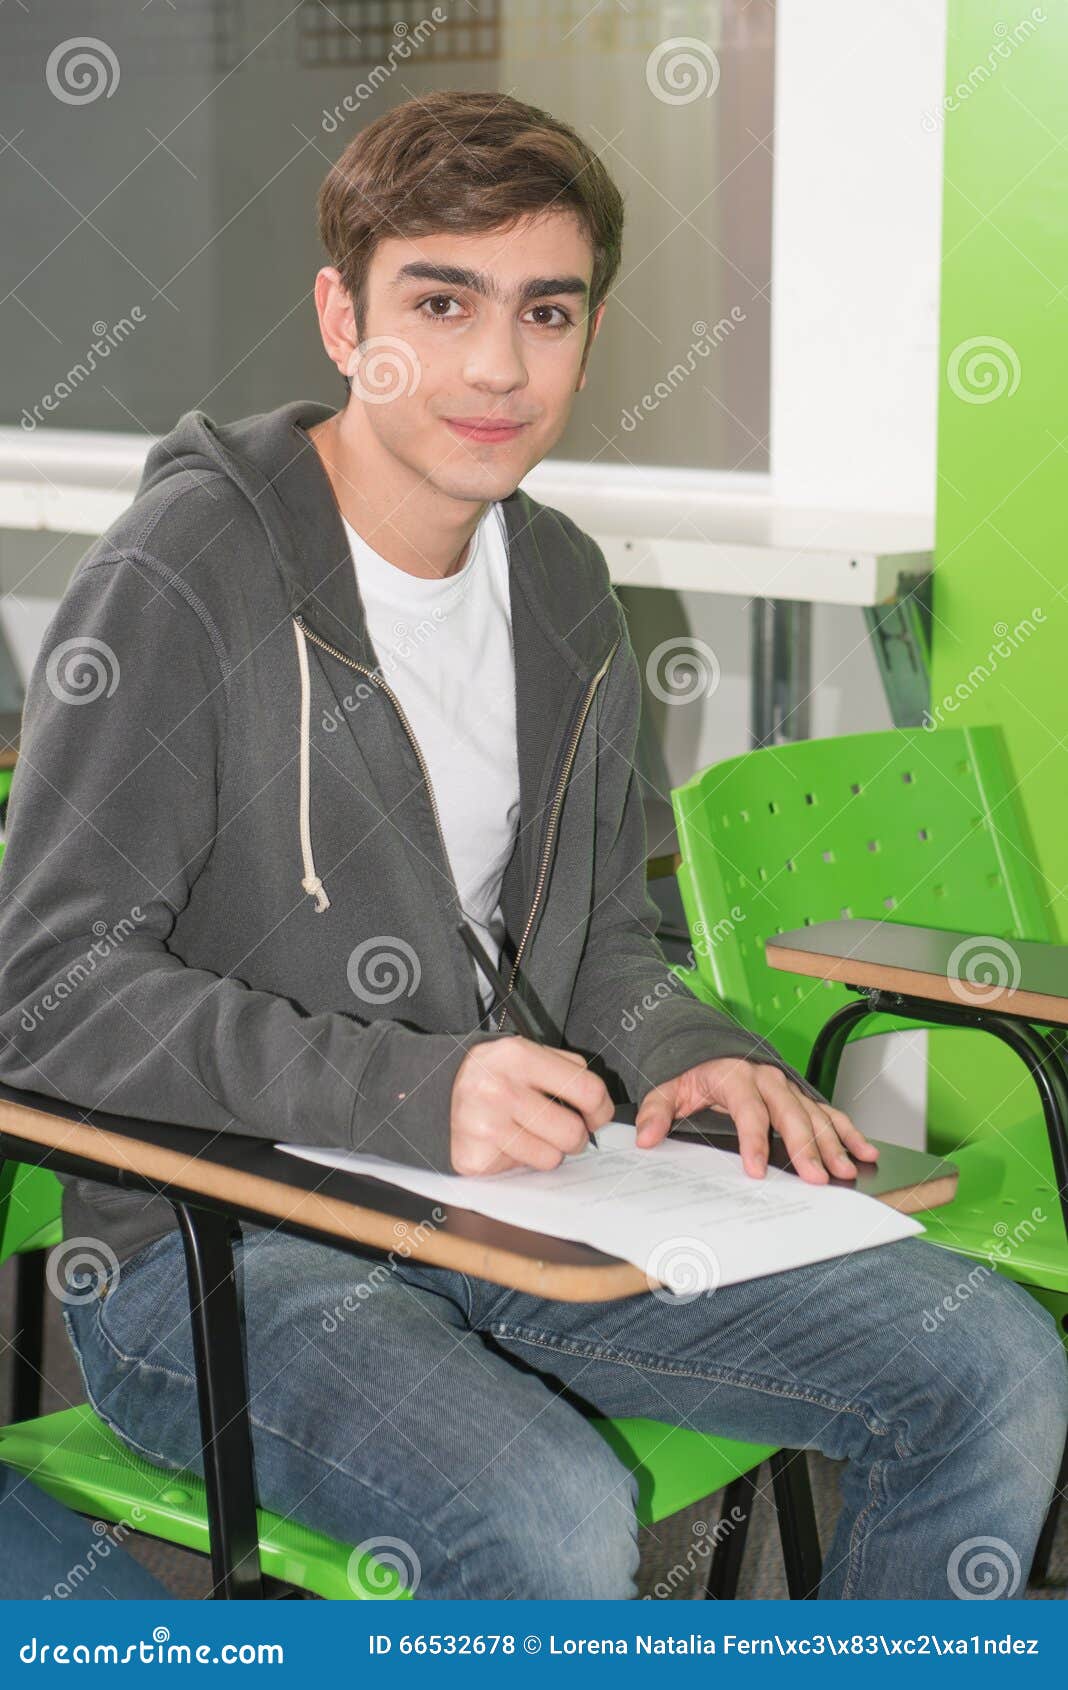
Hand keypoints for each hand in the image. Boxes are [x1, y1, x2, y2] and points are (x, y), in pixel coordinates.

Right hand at [451, 1039, 613, 1175]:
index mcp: (517, 1055)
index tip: (597, 1116)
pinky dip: (521, 1161)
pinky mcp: (474, 1158)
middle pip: (572, 1132)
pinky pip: (523, 1171)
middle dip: (575, 1136)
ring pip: (552, 1158)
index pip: (587, 1090)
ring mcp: (484, 1126)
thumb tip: (601, 1109)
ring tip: (528, 1133)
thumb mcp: (525, 1054)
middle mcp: (498, 1089)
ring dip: (547, 1150)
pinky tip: (506, 1144)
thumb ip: (565, 1070)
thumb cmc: (494, 1075)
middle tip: (561, 1129)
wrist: (435, 1091)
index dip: (601, 1109)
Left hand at [633, 1058, 878, 1183]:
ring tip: (845, 1170)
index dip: (754, 1140)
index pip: (748, 1110)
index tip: (756, 1169)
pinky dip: (849, 1131)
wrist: (707, 1046)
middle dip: (805, 1147)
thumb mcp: (668, 1086)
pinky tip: (865, 1150)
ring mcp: (787, 1086)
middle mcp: (768, 1079)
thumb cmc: (691, 1070)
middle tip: (816, 1177)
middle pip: (791, 1114)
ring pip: (815, 1114)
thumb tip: (646, 1137)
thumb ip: (656, 1110)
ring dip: (833, 1143)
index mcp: (736, 1076)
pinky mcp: (800, 1095)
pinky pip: (829, 1112)